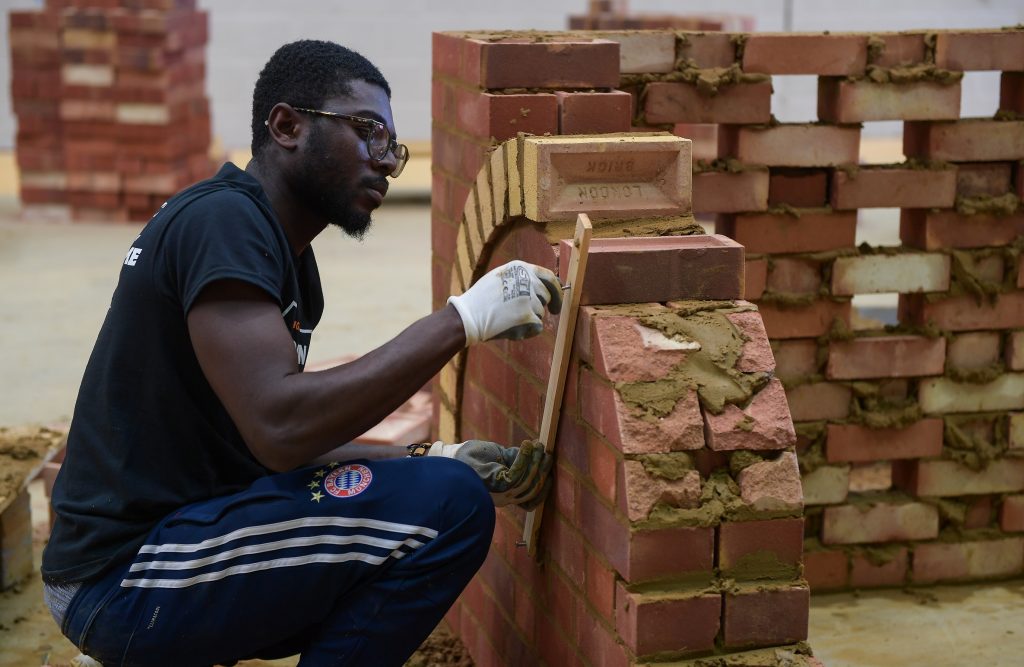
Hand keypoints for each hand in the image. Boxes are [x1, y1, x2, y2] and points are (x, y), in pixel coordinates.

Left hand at [426, 439, 552, 508]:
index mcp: (506, 494)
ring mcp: (499, 492)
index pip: (532, 498)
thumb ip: (514, 460)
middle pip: (533, 488)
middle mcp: (504, 497)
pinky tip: (528, 445)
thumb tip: (534, 453)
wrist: (450, 458)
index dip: (544, 484)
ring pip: (527, 480)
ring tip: (537, 445)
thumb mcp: (497, 458)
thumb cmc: (471, 458)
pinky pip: (516, 473)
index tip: (550, 467)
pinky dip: (524, 458)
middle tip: (546, 451)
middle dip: (542, 468)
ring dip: (535, 461)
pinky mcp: (494, 482)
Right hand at [447, 260, 561, 344]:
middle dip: (540, 306)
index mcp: (521, 268)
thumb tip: (546, 286)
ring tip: (508, 319)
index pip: (549, 277)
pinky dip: (528, 331)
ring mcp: (529, 297)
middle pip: (547, 296)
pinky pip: (537, 326)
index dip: (557, 290)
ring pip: (541, 312)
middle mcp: (527, 280)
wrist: (468, 315)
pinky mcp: (528, 315)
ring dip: (530, 319)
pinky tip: (511, 328)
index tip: (555, 301)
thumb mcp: (502, 277)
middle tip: (529, 316)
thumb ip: (522, 278)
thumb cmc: (482, 299)